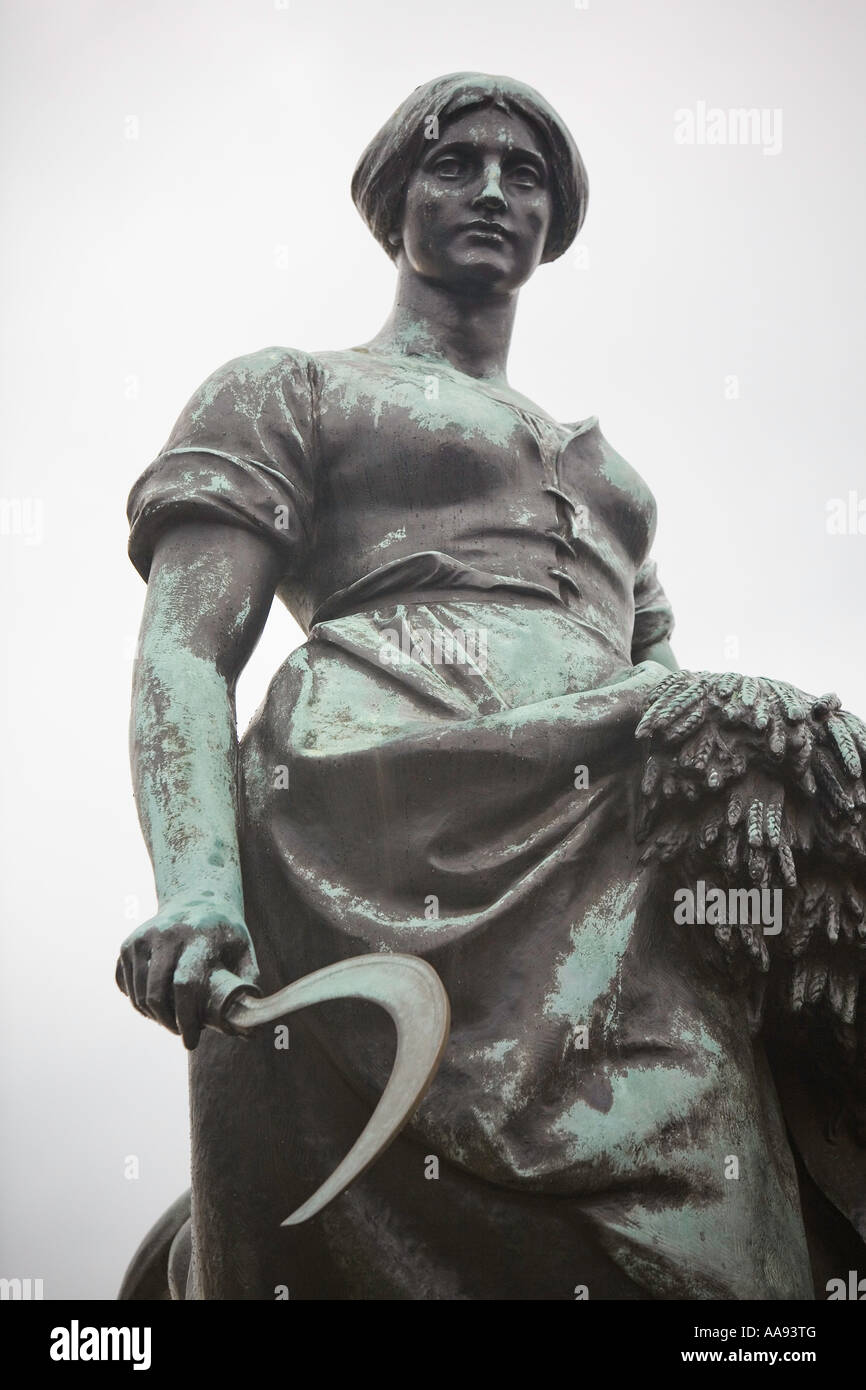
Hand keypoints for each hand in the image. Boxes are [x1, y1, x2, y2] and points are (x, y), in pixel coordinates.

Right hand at [115, 891, 258, 1048]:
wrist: (197, 898)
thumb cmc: (224, 933)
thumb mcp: (243, 951)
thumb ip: (246, 985)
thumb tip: (248, 1026)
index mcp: (198, 936)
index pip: (185, 984)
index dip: (187, 1019)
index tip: (192, 1041)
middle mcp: (165, 934)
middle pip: (156, 994)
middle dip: (168, 1023)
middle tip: (182, 1032)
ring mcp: (142, 938)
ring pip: (138, 995)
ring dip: (153, 1016)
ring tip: (172, 1019)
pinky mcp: (128, 944)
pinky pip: (125, 986)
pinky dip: (138, 1001)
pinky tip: (158, 1001)